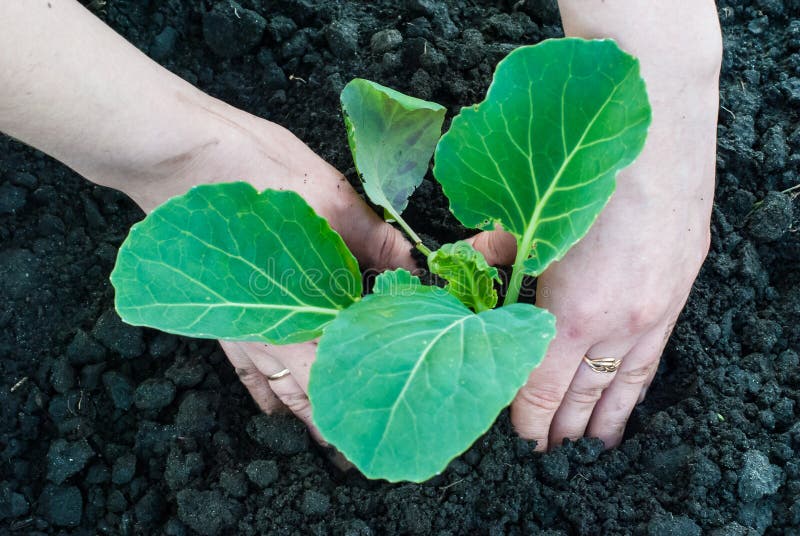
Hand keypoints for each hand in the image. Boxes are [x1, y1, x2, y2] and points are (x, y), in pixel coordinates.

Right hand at [136, 101, 416, 442]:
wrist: (177, 154)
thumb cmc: (252, 169)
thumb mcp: (328, 196)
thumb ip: (373, 239)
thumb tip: (412, 266)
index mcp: (304, 299)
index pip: (348, 355)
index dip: (373, 381)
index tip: (396, 401)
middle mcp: (271, 325)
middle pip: (312, 386)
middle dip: (338, 417)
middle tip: (362, 446)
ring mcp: (242, 322)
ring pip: (279, 385)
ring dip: (304, 413)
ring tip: (327, 441)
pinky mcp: (221, 311)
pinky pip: (245, 366)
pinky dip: (262, 390)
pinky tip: (271, 406)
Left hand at [470, 62, 718, 450]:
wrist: (655, 124)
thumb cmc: (583, 167)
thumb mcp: (528, 219)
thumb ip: (498, 256)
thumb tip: (470, 269)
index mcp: (570, 312)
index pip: (542, 386)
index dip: (528, 415)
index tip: (521, 432)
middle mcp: (617, 323)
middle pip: (583, 393)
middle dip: (562, 424)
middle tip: (548, 446)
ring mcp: (653, 310)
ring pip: (624, 382)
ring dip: (605, 417)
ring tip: (591, 443)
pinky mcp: (678, 292)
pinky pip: (654, 357)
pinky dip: (638, 387)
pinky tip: (630, 403)